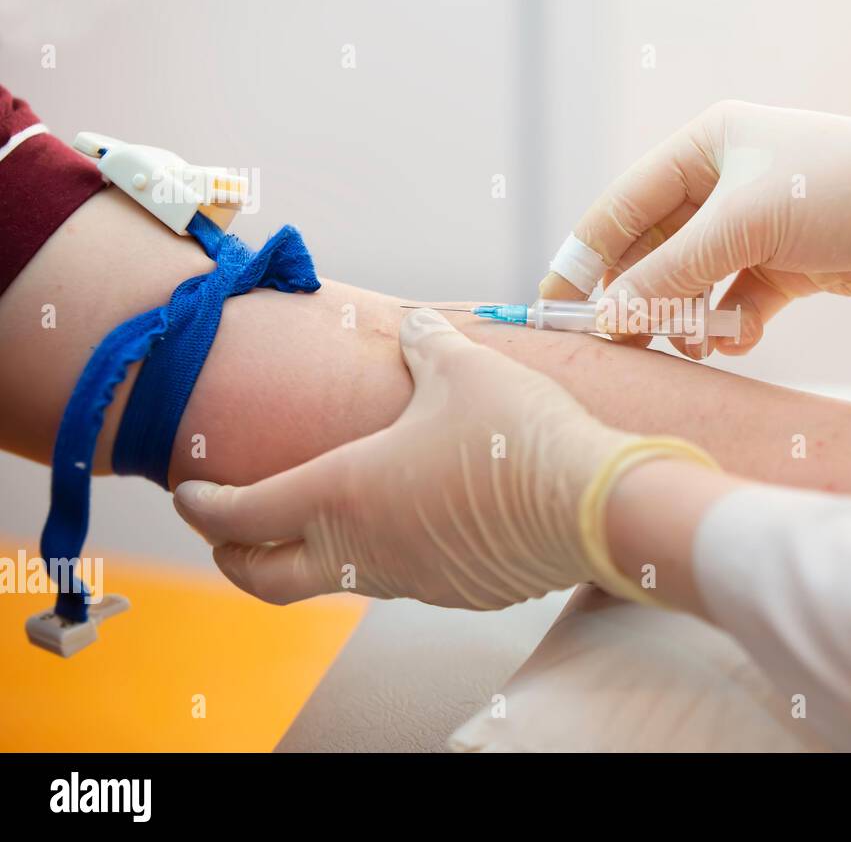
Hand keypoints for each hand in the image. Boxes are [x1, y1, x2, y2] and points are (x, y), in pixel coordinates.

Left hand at [172, 309, 701, 609]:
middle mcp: (364, 549)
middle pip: (265, 579)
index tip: (188, 491)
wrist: (594, 503)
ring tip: (327, 513)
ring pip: (335, 580)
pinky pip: (402, 578)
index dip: (203, 505)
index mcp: (343, 492)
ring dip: (313, 553)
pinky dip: (384, 555)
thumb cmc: (519, 434)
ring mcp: (410, 579)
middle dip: (233, 556)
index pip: (241, 515)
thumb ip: (425, 343)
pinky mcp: (458, 592)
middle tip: (228, 531)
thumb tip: (413, 326)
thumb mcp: (464, 368)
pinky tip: (416, 519)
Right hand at [540, 101, 850, 355]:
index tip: (552, 310)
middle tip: (619, 347)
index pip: (622, 207)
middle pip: (653, 251)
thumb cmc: (844, 191)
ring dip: (688, 318)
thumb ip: (669, 274)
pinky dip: (730, 327)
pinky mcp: (787, 268)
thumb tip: (605, 319)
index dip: (583, 259)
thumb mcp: (745, 226)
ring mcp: (756, 228)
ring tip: (697, 340)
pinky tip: (742, 337)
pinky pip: (733, 304)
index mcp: (705, 147)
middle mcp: (724, 184)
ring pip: (691, 284)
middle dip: (639, 298)